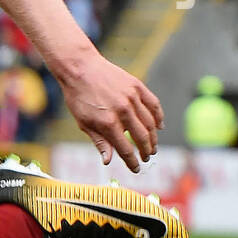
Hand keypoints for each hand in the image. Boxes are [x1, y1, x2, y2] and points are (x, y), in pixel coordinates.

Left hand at [61, 53, 163, 172]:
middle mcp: (123, 111)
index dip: (132, 162)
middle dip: (146, 151)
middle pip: (142, 138)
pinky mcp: (137, 86)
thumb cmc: (79, 97)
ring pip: (150, 123)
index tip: (136, 168)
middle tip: (147, 157)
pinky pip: (154, 104)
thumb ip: (99, 141)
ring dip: (153, 137)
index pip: (126, 149)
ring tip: (152, 145)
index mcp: (108, 123)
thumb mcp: (84, 123)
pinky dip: (159, 117)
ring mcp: (132, 98)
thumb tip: (108, 161)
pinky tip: (159, 126)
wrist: (80, 68)